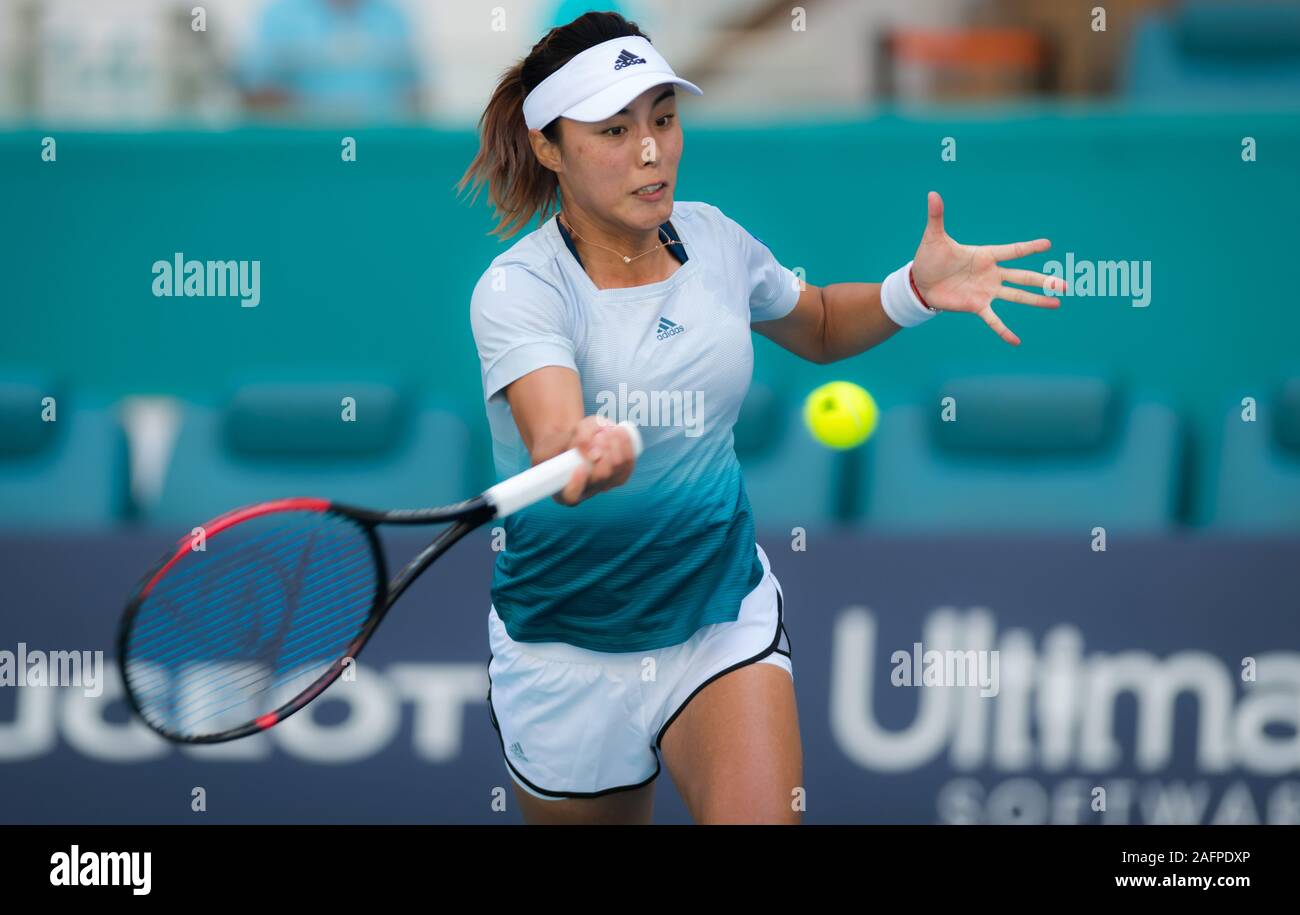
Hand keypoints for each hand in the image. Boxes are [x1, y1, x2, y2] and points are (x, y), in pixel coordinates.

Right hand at [554, 415, 638, 505]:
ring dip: (614, 445)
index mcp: (565, 489)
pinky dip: (626, 445)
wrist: (584, 440)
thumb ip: (580, 441)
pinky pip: (628, 464)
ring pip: (617, 468)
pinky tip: (619, 432)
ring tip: (606, 431)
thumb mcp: (568, 435)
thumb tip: (592, 452)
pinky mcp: (619, 477)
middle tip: (599, 436)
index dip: (576, 484)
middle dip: (603, 452)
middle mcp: (586, 491)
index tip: (580, 467)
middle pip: (600, 476)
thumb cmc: (571, 441)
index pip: (571, 496)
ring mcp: (604, 486)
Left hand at [910, 191, 1065, 346]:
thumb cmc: (929, 258)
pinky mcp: (976, 306)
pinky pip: (993, 320)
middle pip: (1023, 276)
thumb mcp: (934, 237)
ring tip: (1056, 303)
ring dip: (1036, 301)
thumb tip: (932, 194)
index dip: (1029, 247)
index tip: (1048, 244)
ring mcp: (986, 291)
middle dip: (1043, 280)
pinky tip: (1016, 341)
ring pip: (1016, 296)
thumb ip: (937, 217)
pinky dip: (1003, 331)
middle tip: (1064, 283)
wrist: (919, 283)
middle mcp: (991, 274)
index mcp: (985, 255)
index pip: (1012, 250)